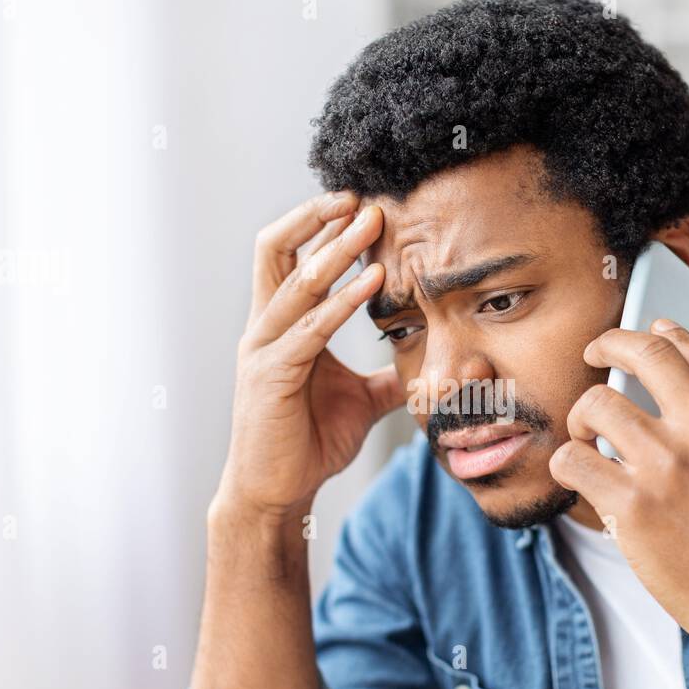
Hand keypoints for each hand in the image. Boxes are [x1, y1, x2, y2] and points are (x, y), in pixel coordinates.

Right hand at [213, 192, 401, 522]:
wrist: (278, 493)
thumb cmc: (310, 443)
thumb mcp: (361, 400)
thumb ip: (386, 375)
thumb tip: (424, 366)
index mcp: (281, 325)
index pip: (291, 255)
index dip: (320, 224)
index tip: (362, 202)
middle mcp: (265, 328)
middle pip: (277, 249)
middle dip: (319, 218)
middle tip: (364, 196)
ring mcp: (264, 350)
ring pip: (296, 282)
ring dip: (336, 249)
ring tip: (372, 222)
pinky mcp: (271, 376)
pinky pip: (310, 329)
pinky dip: (342, 302)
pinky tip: (373, 283)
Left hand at [548, 319, 688, 640]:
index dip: (661, 334)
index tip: (644, 332)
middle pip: (644, 354)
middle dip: (608, 343)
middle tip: (594, 351)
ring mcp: (667, 466)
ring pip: (596, 403)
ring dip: (582, 416)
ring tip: (587, 435)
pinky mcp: (629, 505)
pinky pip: (572, 458)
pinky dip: (566, 463)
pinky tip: (578, 474)